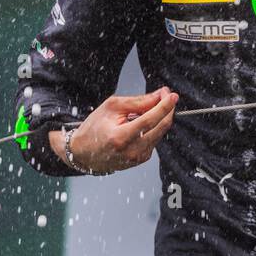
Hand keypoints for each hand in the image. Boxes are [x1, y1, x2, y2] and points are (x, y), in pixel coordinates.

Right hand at [58, 87, 177, 173]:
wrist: (83, 152)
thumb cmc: (94, 128)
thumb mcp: (112, 107)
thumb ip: (138, 101)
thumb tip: (160, 95)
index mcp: (120, 137)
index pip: (150, 120)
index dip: (164, 106)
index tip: (173, 95)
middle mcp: (131, 151)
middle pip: (160, 127)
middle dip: (167, 109)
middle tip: (165, 95)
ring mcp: (137, 158)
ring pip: (160, 133)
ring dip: (160, 118)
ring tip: (146, 109)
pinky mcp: (141, 160)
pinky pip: (155, 139)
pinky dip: (153, 128)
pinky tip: (141, 124)